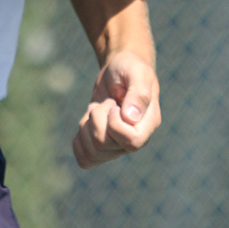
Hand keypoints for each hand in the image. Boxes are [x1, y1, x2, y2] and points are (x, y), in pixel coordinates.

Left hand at [73, 50, 161, 168]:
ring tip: (97, 110)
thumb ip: (138, 93)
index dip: (114, 125)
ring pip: (92, 153)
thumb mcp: (137, 72)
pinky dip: (79, 141)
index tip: (113, 105)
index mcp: (148, 124)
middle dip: (96, 118)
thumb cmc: (129, 68)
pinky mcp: (102, 148)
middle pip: (103, 146)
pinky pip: (85, 160)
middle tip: (105, 102)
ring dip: (86, 127)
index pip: (132, 143)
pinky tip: (87, 123)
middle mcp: (135, 139)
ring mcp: (118, 146)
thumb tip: (131, 118)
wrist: (118, 70)